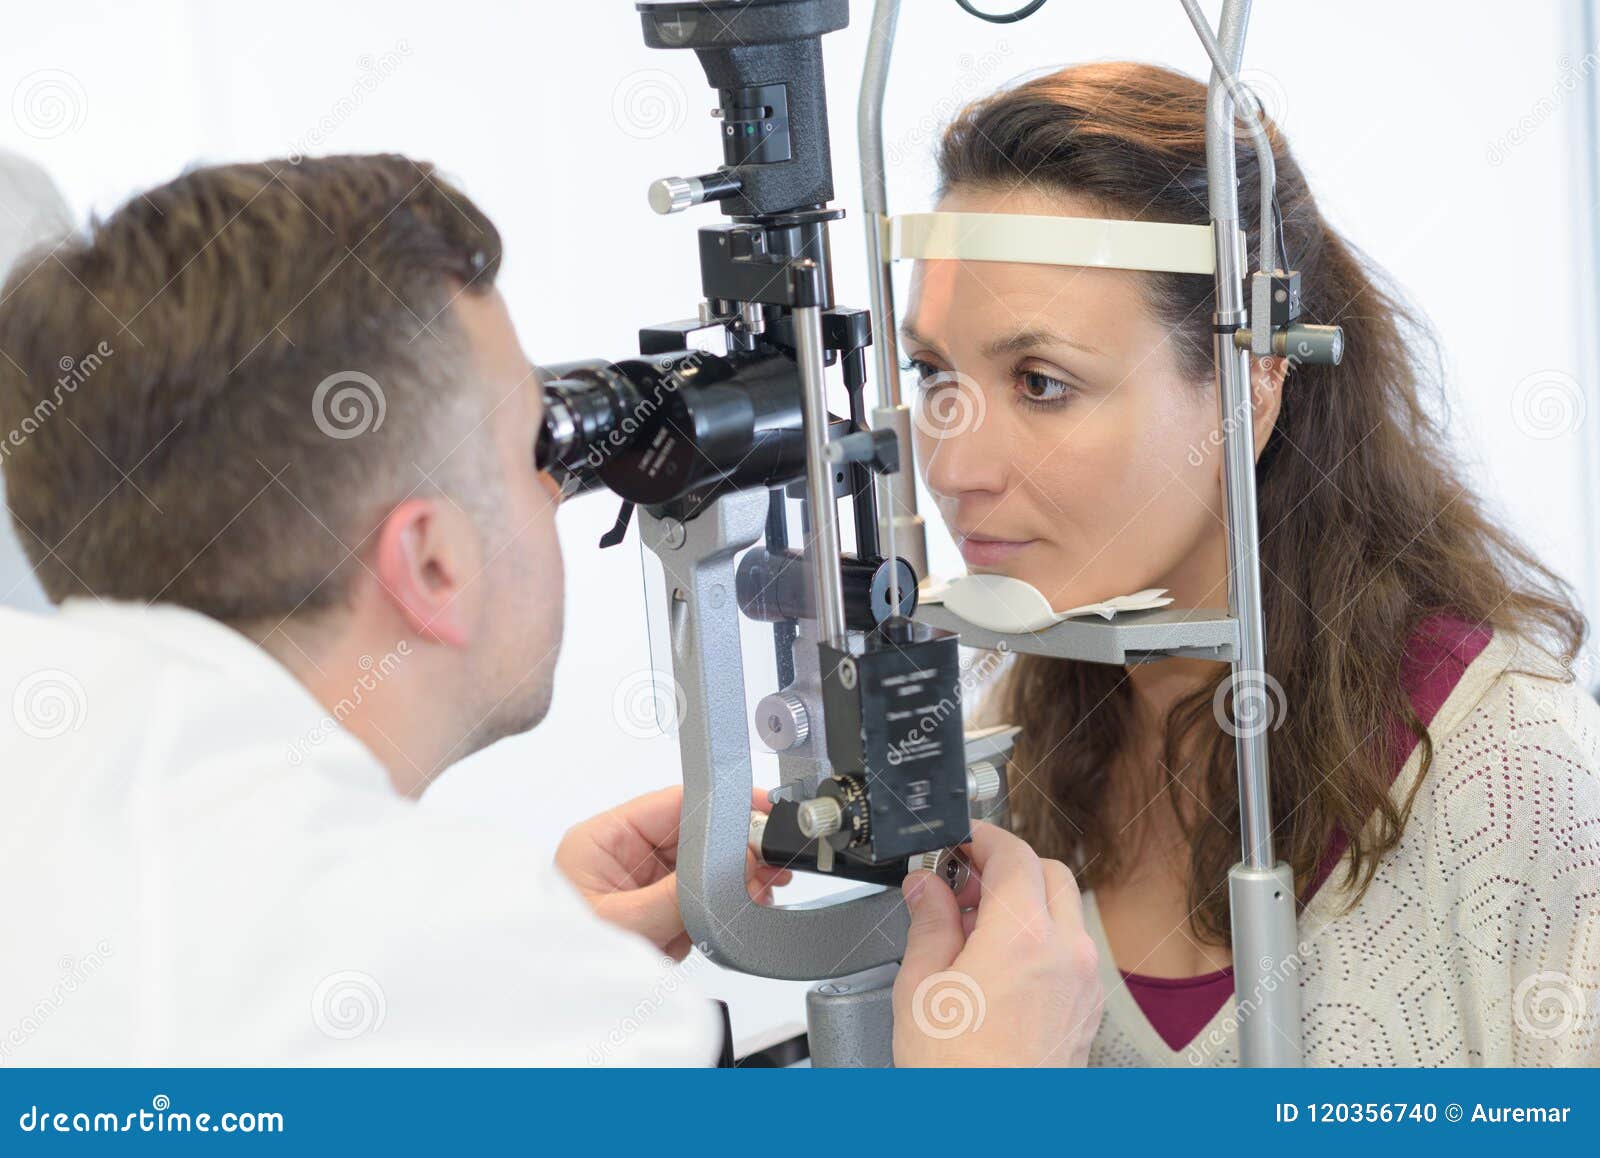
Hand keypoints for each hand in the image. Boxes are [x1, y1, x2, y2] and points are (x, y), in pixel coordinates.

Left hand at [555, 785, 791, 960]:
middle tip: (768, 865)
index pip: (672, 804)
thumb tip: (735, 865)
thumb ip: (683, 893)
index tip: (760, 812)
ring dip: (727, 886)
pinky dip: (715, 913)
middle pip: (694, 834)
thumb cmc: (562, 957)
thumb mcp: (625, 923)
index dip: (722, 805)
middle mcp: (622, 855)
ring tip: (755, 896)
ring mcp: (640, 884)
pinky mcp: (654, 912)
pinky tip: (726, 920)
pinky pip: (696, 900)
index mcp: (604, 838)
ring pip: (700, 868)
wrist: (546, 1011)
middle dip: (732, 852)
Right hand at [892, 822, 1103, 1065]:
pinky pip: (1071, 948)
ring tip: (977, 925)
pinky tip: (1001, 960)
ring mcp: (1083, 981)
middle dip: (1007, 865)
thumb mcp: (920, 987)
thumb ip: (928, 922)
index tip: (960, 840)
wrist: (991, 1131)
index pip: (1014, 854)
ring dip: (1027, 900)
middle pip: (1049, 872)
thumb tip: (926, 886)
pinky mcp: (1087, 1008)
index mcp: (1022, 937)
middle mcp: (1065, 952)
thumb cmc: (958, 1075)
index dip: (983, 837)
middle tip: (964, 879)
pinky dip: (1043, 936)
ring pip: (1065, 910)